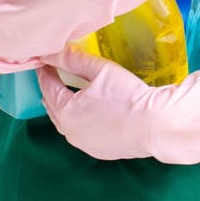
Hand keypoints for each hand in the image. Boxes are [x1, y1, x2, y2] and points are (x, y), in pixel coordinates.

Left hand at [37, 45, 199, 163]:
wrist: (155, 125)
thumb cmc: (126, 94)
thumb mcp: (100, 70)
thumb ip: (74, 59)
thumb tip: (52, 50)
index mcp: (65, 112)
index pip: (48, 87)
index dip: (46, 71)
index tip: (44, 60)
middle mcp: (70, 132)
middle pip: (53, 107)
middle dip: (51, 90)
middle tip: (52, 73)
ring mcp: (84, 144)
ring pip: (66, 123)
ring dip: (64, 106)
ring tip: (68, 91)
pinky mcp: (99, 150)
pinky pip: (81, 132)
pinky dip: (78, 119)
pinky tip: (88, 111)